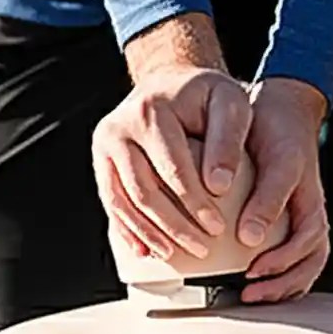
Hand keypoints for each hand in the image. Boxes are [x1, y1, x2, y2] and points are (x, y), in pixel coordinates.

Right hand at [92, 13, 252, 260]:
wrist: (170, 80)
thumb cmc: (205, 94)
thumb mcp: (230, 103)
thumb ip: (228, 140)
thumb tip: (218, 186)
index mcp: (151, 111)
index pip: (173, 170)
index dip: (195, 204)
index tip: (217, 227)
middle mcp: (120, 127)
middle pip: (144, 191)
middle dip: (174, 226)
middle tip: (201, 247)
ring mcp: (105, 144)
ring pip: (123, 201)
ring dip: (149, 234)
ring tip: (175, 254)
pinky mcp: (102, 160)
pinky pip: (111, 201)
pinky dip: (127, 229)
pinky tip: (144, 250)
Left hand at [238, 77, 330, 302]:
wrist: (281, 109)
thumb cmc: (276, 129)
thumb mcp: (276, 158)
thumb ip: (267, 196)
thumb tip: (250, 239)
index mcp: (310, 199)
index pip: (308, 239)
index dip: (282, 259)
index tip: (252, 270)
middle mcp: (310, 213)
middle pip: (311, 261)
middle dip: (282, 283)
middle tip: (249, 294)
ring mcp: (301, 218)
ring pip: (304, 264)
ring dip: (281, 285)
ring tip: (249, 296)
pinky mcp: (289, 222)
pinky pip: (292, 257)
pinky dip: (278, 276)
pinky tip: (252, 284)